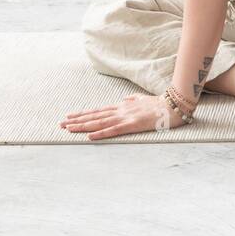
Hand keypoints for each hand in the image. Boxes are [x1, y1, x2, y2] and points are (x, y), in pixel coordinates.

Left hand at [60, 93, 187, 139]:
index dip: (83, 114)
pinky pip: (114, 130)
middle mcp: (121, 111)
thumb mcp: (144, 99)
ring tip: (69, 129)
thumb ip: (133, 99)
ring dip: (83, 126)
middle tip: (61, 124)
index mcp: (123, 106)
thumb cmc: (161, 103)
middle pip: (95, 116)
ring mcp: (126, 117)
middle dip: (77, 120)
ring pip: (100, 122)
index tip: (70, 116)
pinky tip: (90, 136)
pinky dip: (101, 133)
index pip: (99, 111)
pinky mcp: (133, 125)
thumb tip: (125, 99)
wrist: (174, 105)